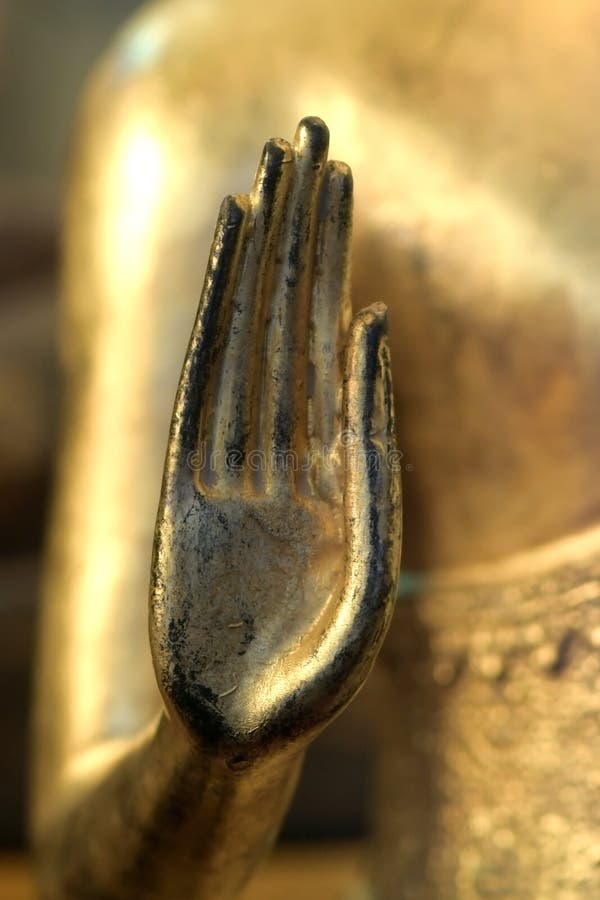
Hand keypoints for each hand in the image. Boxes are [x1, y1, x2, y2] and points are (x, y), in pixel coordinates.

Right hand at [150, 117, 400, 765]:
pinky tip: (220, 259)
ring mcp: (234, 465)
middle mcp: (291, 453)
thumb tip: (373, 331)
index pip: (338, 341)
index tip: (335, 184)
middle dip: (302, 231)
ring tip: (261, 175)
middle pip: (297, 319)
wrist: (236, 737)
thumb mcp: (374, 582)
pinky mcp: (181, 491)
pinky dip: (210, 318)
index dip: (336, 261)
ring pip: (250, 338)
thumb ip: (380, 462)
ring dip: (257, 258)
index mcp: (344, 474)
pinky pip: (199, 384)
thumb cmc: (313, 683)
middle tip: (302, 136)